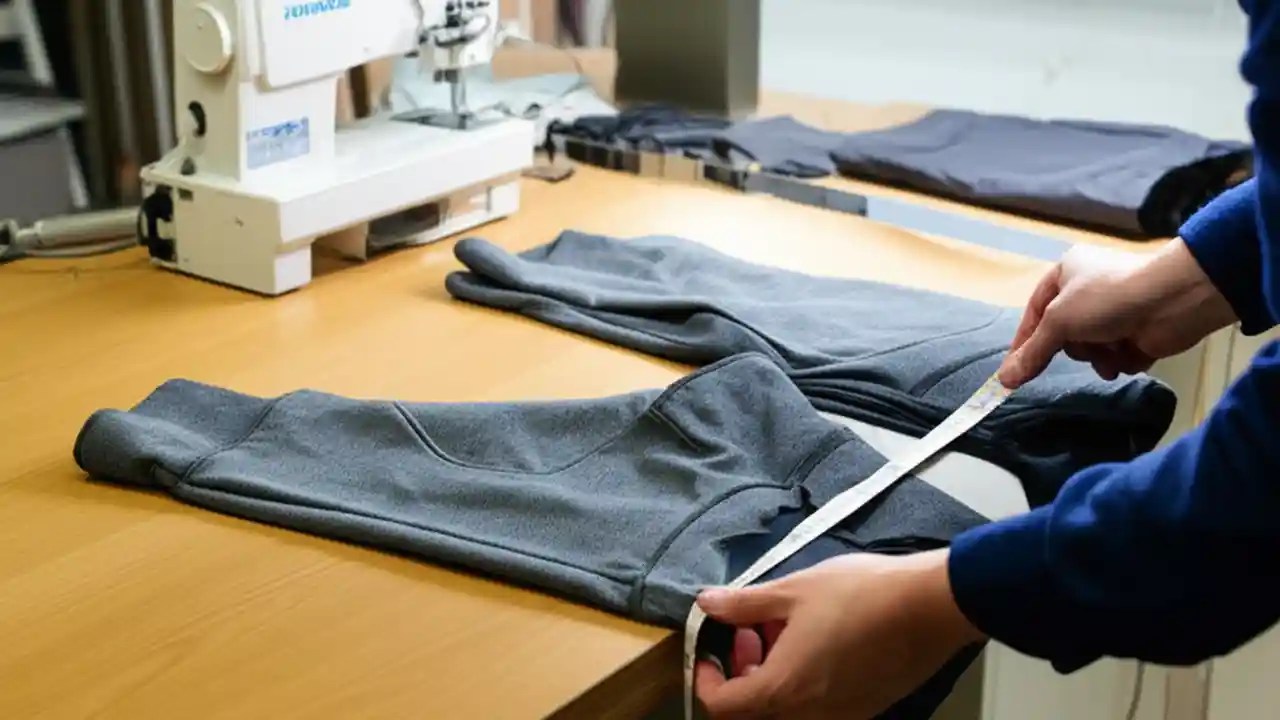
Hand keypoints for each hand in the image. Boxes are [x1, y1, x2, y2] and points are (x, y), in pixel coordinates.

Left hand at [694, 550, 983, 719]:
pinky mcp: (865, 709)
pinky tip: (819, 641)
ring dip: (774, 677)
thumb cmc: (858, 594)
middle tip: (753, 631)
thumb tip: (705, 603)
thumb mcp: (792, 591)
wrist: (929, 606)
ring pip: (788, 709)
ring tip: (788, 630)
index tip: (712, 648)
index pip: (722, 704)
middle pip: (754, 712)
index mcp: (783, 690)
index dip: (707, 677)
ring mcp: (840, 715)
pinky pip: (819, 706)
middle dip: (743, 674)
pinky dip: (804, 682)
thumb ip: (743, 604)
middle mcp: (810, 714)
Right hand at [998, 239, 1237, 387]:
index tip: (1015, 372)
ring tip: (1113, 349)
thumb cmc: (1107, 299)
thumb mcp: (1059, 322)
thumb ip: (1032, 353)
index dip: (1025, 343)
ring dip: (1099, 355)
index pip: (1034, 313)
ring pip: (1091, 348)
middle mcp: (1089, 290)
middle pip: (1064, 334)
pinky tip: (1131, 353)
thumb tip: (1003, 380)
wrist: (1173, 300)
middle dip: (1076, 346)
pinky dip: (1120, 360)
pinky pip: (1116, 356)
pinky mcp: (1138, 331)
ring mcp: (1115, 311)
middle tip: (1084, 345)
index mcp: (1066, 273)